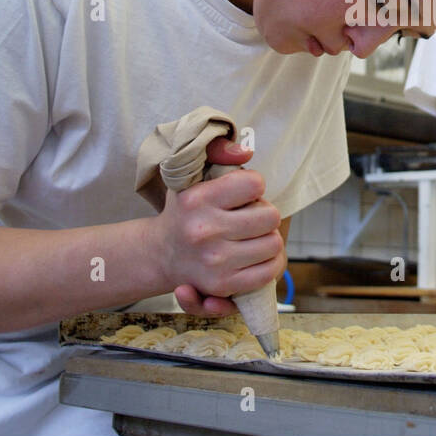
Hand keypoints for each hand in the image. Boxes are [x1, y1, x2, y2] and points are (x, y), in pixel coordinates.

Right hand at [155, 136, 285, 316]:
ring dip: (267, 237)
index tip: (242, 193)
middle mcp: (204, 231)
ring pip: (273, 243)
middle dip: (264, 213)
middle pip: (270, 216)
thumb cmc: (185, 210)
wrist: (161, 254)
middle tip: (249, 216)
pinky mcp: (222, 284)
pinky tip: (256, 254)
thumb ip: (218, 151)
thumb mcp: (191, 174)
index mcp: (197, 199)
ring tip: (250, 235)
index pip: (255, 184)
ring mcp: (214, 261)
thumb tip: (246, 151)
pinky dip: (270, 262)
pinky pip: (269, 271)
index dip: (253, 186)